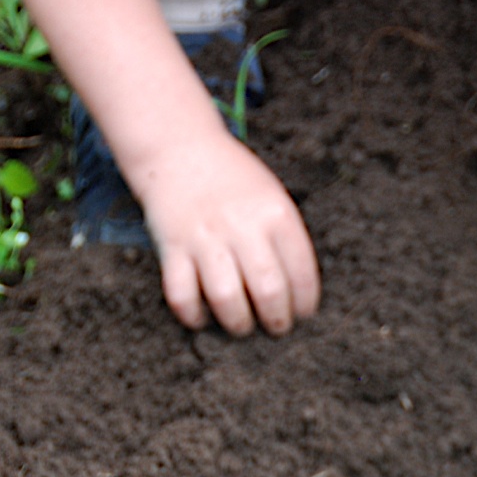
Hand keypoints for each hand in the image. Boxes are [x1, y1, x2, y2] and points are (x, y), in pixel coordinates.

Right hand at [134, 129, 320, 336]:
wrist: (180, 148)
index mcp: (276, 213)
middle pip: (268, 291)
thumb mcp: (272, 197)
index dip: (305, 303)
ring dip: (238, 323)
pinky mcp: (171, 246)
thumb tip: (297, 295)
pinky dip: (192, 315)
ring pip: (226, 298)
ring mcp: (205, 237)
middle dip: (277, 321)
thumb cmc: (234, 181)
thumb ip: (285, 239)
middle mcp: (242, 225)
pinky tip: (202, 317)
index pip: (302, 273)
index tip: (302, 314)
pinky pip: (181, 294)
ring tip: (243, 326)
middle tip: (276, 327)